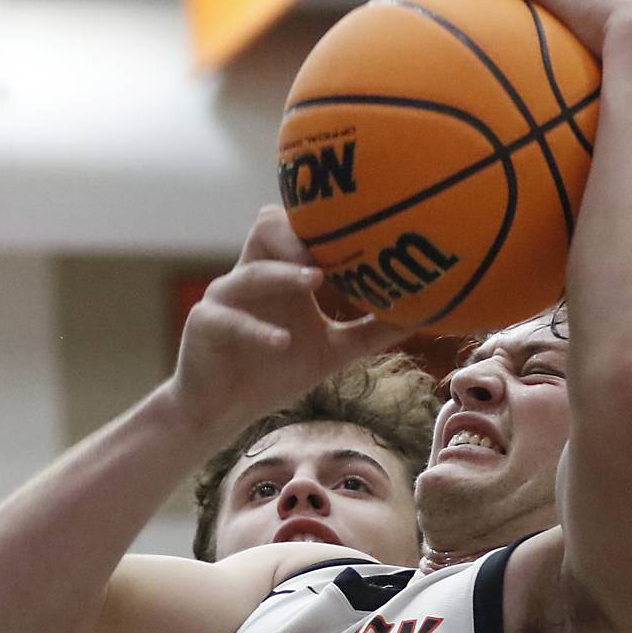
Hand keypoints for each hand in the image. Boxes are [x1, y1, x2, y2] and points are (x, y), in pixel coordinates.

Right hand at [170, 207, 406, 429]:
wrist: (220, 411)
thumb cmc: (272, 374)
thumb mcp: (332, 352)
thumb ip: (371, 332)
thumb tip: (427, 316)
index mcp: (282, 273)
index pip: (299, 225)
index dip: (326, 221)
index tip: (368, 227)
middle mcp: (251, 275)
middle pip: (268, 224)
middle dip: (299, 231)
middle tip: (336, 246)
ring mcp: (224, 298)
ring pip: (250, 270)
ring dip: (283, 274)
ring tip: (316, 282)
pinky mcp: (204, 326)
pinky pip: (229, 320)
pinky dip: (256, 329)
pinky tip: (282, 342)